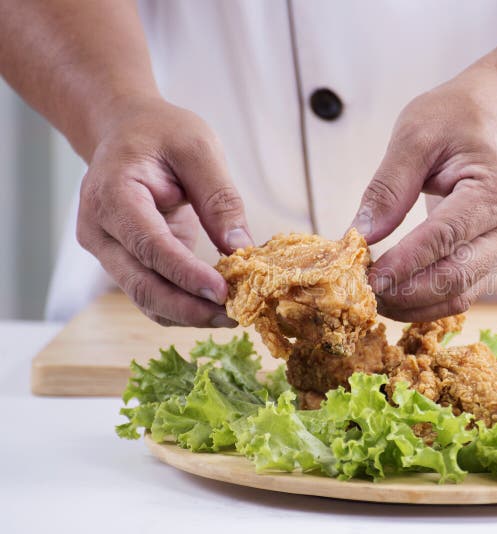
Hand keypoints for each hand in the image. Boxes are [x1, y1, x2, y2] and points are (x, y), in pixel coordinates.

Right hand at [76, 97, 253, 326]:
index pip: (148, 245)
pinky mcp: (124, 261)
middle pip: (141, 284)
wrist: (125, 131)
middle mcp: (100, 229)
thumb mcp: (198, 149)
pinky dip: (181, 305)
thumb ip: (219, 198)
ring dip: (187, 314)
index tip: (222, 292)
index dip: (185, 273)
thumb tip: (241, 249)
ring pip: (144, 297)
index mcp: (113, 194)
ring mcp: (107, 250)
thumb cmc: (161, 133)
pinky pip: (150, 293)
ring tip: (230, 317)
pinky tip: (213, 307)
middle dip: (188, 307)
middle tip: (235, 317)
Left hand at [351, 68, 496, 321]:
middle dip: (406, 293)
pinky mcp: (495, 256)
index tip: (366, 279)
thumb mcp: (416, 134)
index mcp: (495, 192)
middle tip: (363, 294)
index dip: (404, 264)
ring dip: (415, 305)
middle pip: (456, 278)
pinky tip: (396, 293)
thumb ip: (389, 186)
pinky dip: (428, 299)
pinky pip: (462, 289)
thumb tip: (363, 234)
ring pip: (461, 294)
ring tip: (375, 298)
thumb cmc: (460, 116)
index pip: (444, 239)